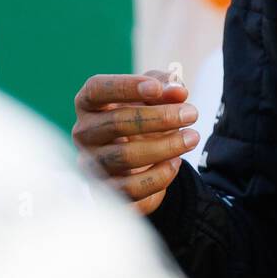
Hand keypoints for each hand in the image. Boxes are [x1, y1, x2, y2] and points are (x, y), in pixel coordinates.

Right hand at [72, 69, 199, 215]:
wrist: (141, 154)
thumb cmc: (143, 115)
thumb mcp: (155, 94)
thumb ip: (167, 86)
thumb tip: (178, 91)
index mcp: (89, 103)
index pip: (97, 89)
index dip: (126, 86)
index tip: (157, 88)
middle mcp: (84, 133)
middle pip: (116, 122)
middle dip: (159, 117)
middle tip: (192, 113)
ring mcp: (91, 164)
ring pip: (124, 157)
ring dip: (165, 147)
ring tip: (192, 137)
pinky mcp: (104, 192)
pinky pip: (130, 189)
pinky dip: (158, 176)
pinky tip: (175, 162)